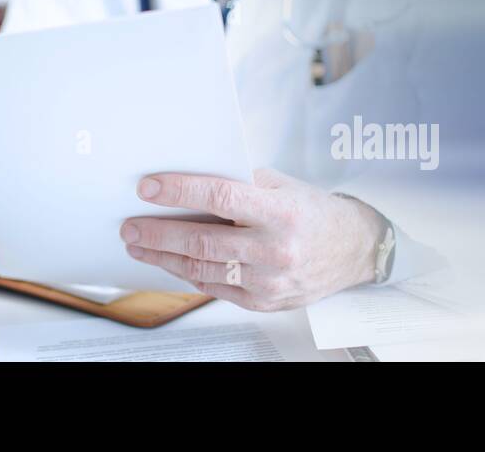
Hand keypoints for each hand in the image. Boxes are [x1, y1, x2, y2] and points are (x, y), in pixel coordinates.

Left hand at [121, 169, 383, 310]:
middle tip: (130, 226)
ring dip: (164, 257)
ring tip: (140, 244)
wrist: (354, 249)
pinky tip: (170, 262)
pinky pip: (216, 287)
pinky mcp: (264, 302)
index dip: (180, 191)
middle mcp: (276, 250)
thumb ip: (240, 183)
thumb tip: (187, 180)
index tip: (148, 188)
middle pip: (203, 241)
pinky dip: (188, 274)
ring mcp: (270, 281)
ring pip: (203, 269)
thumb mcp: (283, 186)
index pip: (221, 196)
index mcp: (282, 212)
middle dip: (158, 233)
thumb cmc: (313, 213)